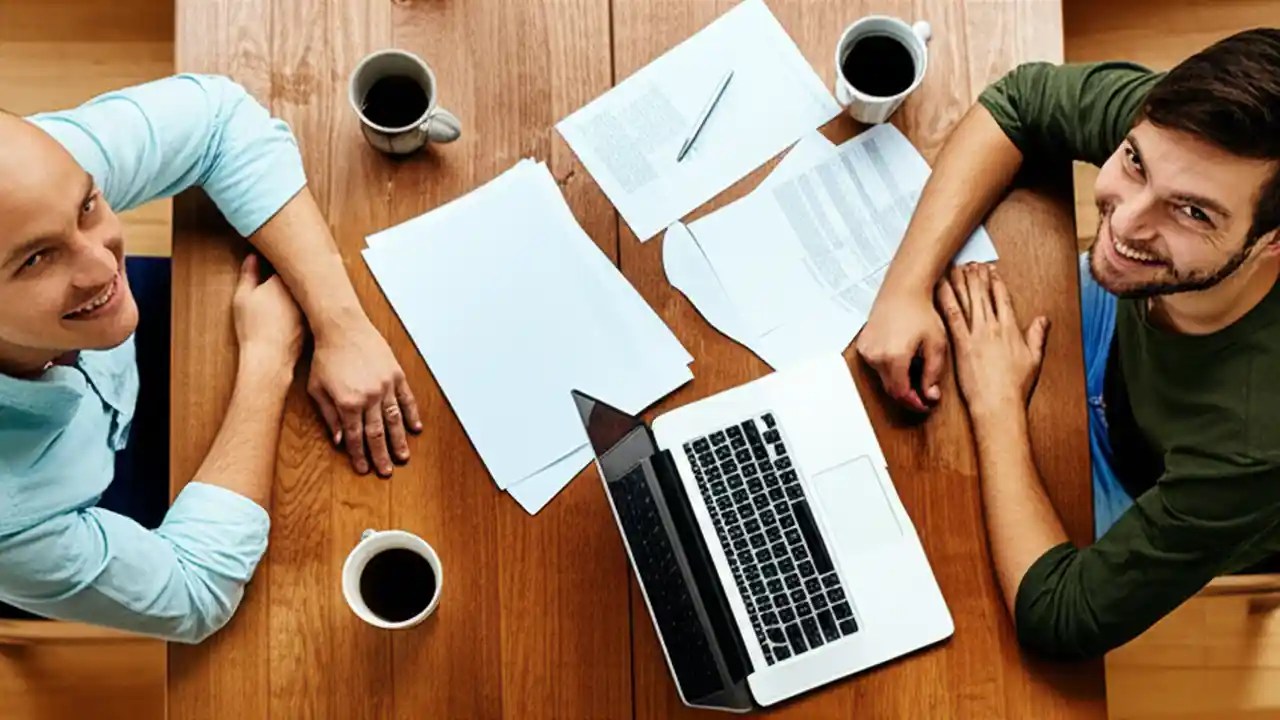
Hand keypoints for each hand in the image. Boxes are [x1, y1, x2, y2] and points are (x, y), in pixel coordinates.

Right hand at [233, 254, 303, 370]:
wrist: (269, 358)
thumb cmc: (253, 328)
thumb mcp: (243, 298)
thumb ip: (248, 274)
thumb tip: (252, 258)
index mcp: (281, 282)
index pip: (286, 263)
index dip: (281, 261)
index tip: (276, 259)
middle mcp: (299, 293)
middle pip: (300, 277)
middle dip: (294, 274)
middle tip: (290, 270)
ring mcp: (307, 308)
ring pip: (306, 293)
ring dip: (302, 290)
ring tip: (292, 293)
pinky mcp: (312, 322)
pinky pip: (310, 308)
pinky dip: (306, 307)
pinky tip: (293, 312)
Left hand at [309, 318, 421, 477]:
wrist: (342, 326)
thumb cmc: (326, 356)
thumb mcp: (317, 389)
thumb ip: (329, 416)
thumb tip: (338, 440)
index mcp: (348, 403)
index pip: (355, 437)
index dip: (360, 455)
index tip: (364, 469)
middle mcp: (369, 397)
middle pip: (377, 434)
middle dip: (381, 456)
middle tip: (387, 472)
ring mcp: (385, 385)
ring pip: (394, 420)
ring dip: (399, 441)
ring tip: (403, 457)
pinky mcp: (396, 374)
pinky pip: (407, 399)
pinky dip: (412, 415)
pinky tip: (415, 428)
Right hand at [856, 289, 948, 411]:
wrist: (903, 290)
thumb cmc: (921, 311)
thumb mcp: (936, 344)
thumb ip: (933, 373)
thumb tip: (930, 395)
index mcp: (894, 357)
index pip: (901, 393)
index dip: (914, 403)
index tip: (925, 405)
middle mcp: (875, 356)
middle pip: (891, 388)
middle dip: (908, 394)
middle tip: (924, 394)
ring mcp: (866, 350)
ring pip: (883, 378)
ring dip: (899, 380)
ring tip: (916, 372)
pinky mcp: (863, 345)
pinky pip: (876, 366)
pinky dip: (889, 369)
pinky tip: (903, 360)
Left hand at [936, 263, 1049, 421]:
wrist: (998, 403)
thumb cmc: (1015, 386)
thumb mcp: (1034, 359)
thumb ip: (1037, 336)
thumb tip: (1043, 320)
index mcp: (1011, 330)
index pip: (1003, 299)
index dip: (997, 283)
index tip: (992, 272)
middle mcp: (993, 328)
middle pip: (984, 295)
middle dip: (978, 277)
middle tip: (972, 263)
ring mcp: (976, 335)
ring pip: (968, 301)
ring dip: (962, 283)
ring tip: (956, 268)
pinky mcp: (961, 344)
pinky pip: (952, 316)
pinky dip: (946, 300)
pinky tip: (941, 288)